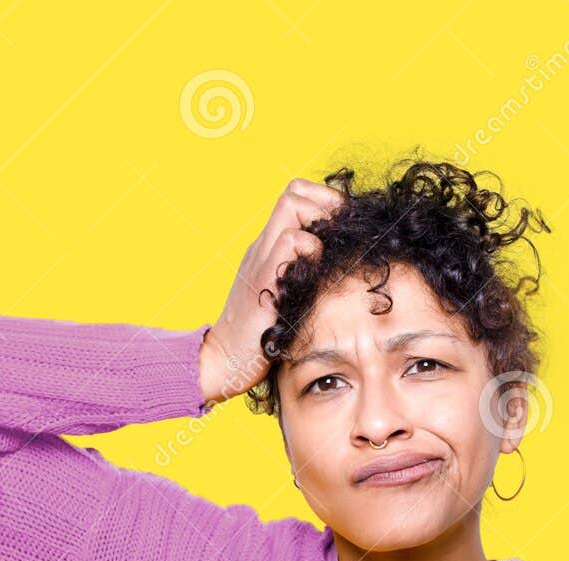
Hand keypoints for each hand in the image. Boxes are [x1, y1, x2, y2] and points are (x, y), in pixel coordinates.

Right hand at [199, 177, 345, 406]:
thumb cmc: (260, 336)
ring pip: (291, 205)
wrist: (224, 360)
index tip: (343, 225)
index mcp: (268, 249)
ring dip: (319, 222)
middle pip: (293, 192)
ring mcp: (260, 259)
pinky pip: (290, 242)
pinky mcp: (263, 279)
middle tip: (342, 233)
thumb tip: (340, 273)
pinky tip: (316, 273)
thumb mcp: (285, 299)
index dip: (323, 201)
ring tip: (329, 251)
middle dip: (326, 203)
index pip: (295, 198)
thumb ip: (303, 279)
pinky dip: (311, 249)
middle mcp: (262, 246)